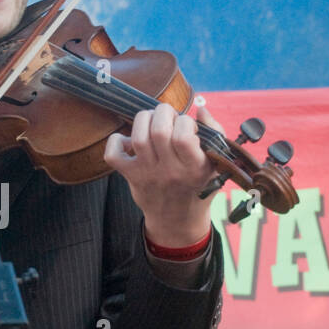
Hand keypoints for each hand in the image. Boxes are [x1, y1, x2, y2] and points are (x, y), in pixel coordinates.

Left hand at [104, 102, 222, 246]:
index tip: (187, 127)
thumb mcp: (215, 162)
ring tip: (151, 122)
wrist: (176, 219)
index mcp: (195, 167)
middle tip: (168, 118)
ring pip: (138, 137)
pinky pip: (113, 154)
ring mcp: (148, 174)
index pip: (184, 137)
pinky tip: (129, 141)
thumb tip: (200, 109)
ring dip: (144, 120)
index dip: (185, 122)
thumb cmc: (198, 183)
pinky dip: (116, 140)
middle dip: (163, 112)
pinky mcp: (131, 175)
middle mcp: (170, 171)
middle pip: (159, 131)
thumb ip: (215, 132)